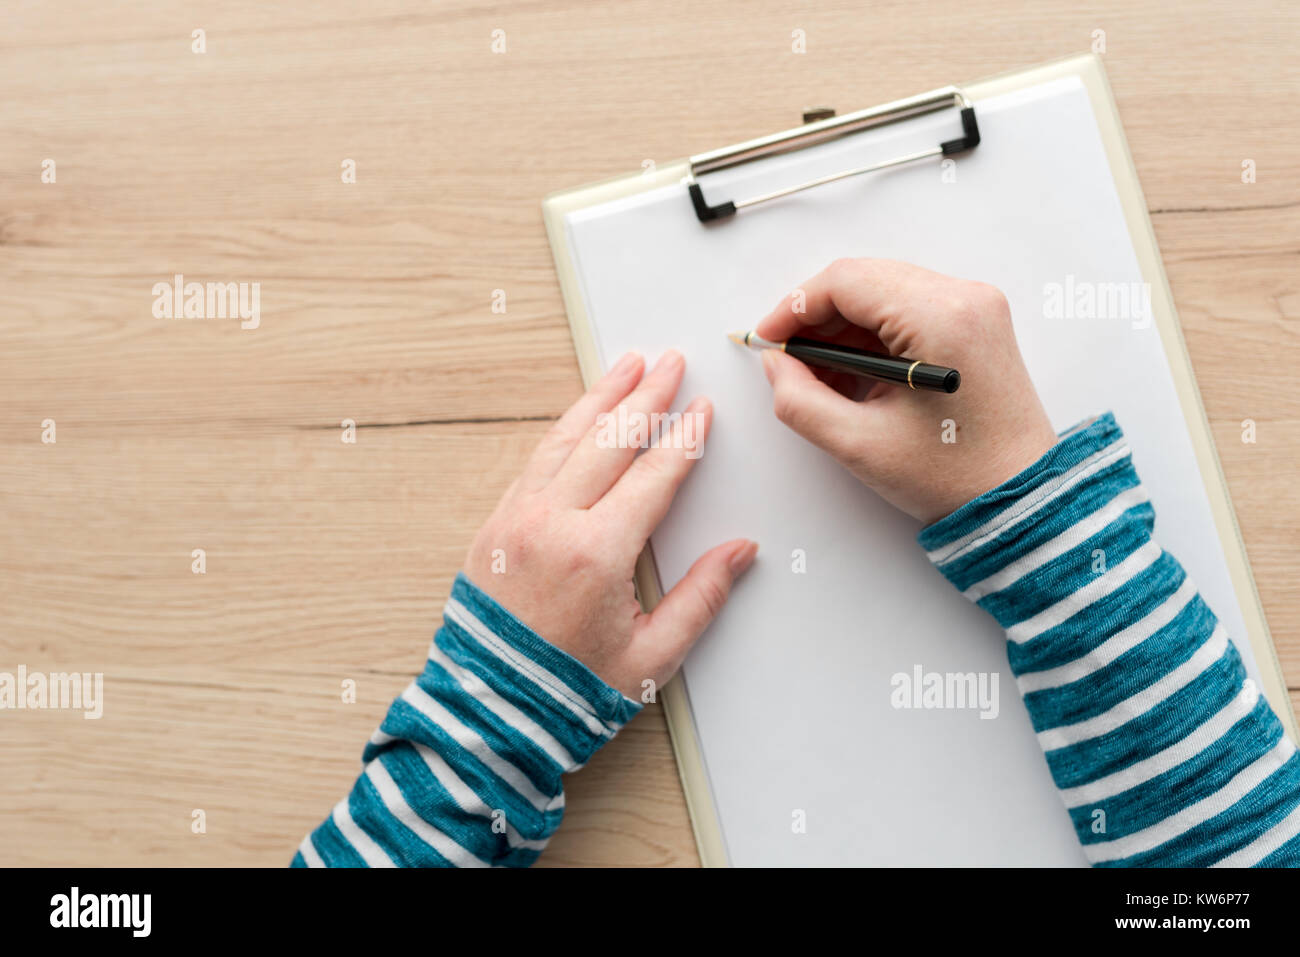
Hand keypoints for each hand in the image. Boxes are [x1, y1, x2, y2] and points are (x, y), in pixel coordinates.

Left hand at [463, 350, 757, 698]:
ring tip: (625, 365)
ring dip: (599, 398)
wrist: (489, 716)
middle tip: (669, 362)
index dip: (684, 440)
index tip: (702, 411)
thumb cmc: (569, 694)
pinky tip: (579, 415)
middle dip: (645, 396)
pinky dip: (562, 431)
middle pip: (609, 441)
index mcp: (597, 553)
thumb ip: (701, 597)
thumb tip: (739, 552)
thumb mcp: (652, 657)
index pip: (653, 476)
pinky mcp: (493, 527)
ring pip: (564, 439)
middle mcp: (551, 524)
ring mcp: (515, 520)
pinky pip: (533, 462)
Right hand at [755, 259, 1057, 524]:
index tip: (768, 340)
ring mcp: (975, 306)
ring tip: (820, 379)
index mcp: (940, 318)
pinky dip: (872, 335)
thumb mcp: (859, 444)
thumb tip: (776, 364)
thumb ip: (799, 400)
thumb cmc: (956, 476)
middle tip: (788, 361)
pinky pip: (907, 309)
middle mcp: (964, 298)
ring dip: (842, 328)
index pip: (845, 281)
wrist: (1021, 496)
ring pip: (883, 292)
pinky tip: (854, 375)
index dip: (794, 308)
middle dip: (816, 318)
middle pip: (863, 280)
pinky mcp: (976, 322)